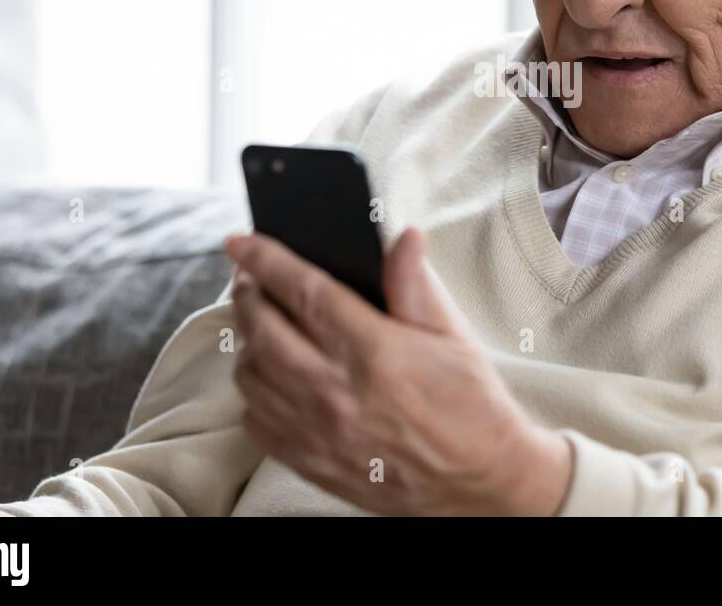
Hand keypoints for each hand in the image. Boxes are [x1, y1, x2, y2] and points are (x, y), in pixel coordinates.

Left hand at [224, 228, 572, 515]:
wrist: (479, 483)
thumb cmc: (471, 406)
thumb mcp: (453, 336)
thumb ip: (417, 286)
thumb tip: (404, 238)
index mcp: (375, 352)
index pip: (304, 291)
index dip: (266, 260)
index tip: (242, 242)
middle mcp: (337, 392)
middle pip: (263, 328)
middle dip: (247, 293)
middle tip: (249, 277)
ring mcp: (318, 432)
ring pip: (251, 375)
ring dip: (247, 342)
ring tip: (262, 325)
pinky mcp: (311, 462)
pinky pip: (255, 421)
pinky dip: (252, 392)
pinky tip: (272, 377)